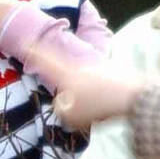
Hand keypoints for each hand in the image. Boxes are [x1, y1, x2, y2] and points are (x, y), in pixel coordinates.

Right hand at [23, 44, 142, 130]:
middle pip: (64, 72)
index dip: (35, 52)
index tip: (28, 42)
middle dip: (62, 84)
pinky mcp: (110, 75)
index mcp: (66, 74)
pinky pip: (96, 86)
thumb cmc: (96, 105)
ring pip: (81, 81)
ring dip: (81, 94)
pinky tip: (101, 107)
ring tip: (88, 110)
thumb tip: (63, 105)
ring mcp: (96, 69)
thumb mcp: (69, 115)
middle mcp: (80, 67)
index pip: (46, 61)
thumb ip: (60, 109)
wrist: (132, 97)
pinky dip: (95, 96)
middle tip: (65, 99)